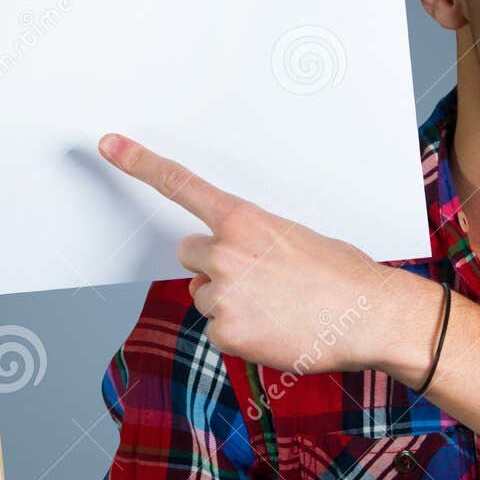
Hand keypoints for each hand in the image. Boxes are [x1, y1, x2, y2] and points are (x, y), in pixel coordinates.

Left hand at [98, 132, 425, 375]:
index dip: (140, 163)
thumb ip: (253, 240)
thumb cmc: (343, 273)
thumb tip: (233, 258)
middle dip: (214, 265)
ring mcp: (221, 294)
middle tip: (260, 279)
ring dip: (231, 302)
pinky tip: (276, 329)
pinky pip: (218, 330)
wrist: (370, 315)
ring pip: (205, 295)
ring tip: (279, 307)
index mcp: (243, 220)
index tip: (108, 145)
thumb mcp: (295, 237)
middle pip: (190, 254)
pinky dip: (242, 334)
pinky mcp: (225, 333)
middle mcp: (225, 253)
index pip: (181, 185)